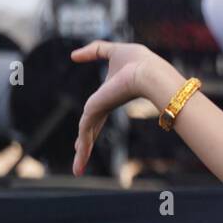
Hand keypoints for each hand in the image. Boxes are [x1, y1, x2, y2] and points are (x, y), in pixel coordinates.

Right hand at [68, 40, 174, 175]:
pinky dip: (83, 149)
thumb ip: (95, 51)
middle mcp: (104, 107)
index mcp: (109, 96)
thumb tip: (74, 55)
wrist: (148, 72)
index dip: (90, 129)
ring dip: (83, 155)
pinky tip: (81, 163)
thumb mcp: (114, 52)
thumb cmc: (138, 61)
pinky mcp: (96, 111)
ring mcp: (100, 110)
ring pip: (88, 137)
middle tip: (80, 166)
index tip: (84, 142)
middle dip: (85, 148)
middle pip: (92, 131)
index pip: (96, 117)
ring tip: (77, 172)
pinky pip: (85, 132)